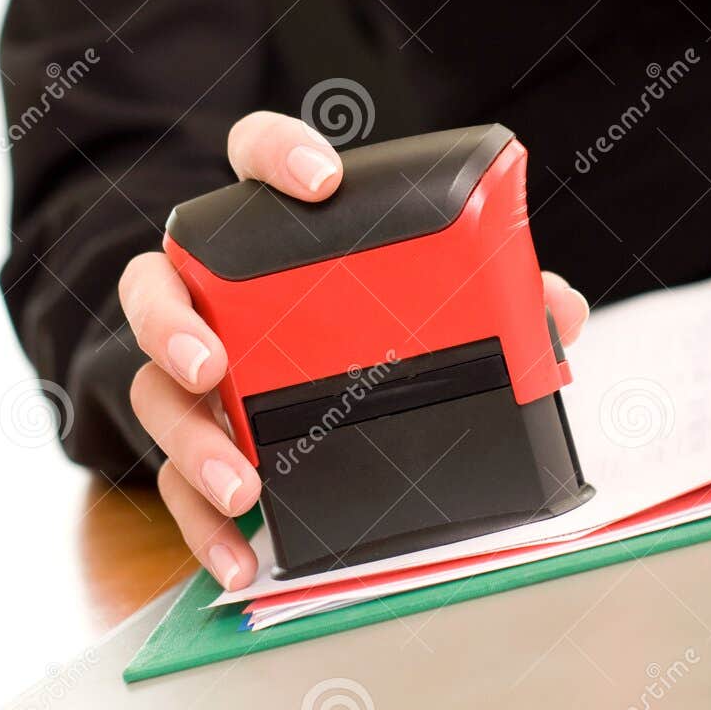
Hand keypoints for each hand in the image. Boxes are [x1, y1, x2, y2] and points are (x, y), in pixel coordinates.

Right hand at [119, 111, 589, 590]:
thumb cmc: (381, 317)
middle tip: (216, 360)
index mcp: (275, 231)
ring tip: (241, 478)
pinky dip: (203, 523)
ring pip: (154, 389)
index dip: (278, 155)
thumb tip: (557, 307)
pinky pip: (176, 484)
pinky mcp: (197, 444)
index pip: (254, 156)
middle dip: (172, 321)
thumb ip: (495, 293)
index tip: (323, 182)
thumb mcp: (441, 297)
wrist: (351, 396)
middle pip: (154, 283)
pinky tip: (242, 554)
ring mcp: (198, 371)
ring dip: (189, 436)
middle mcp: (216, 294)